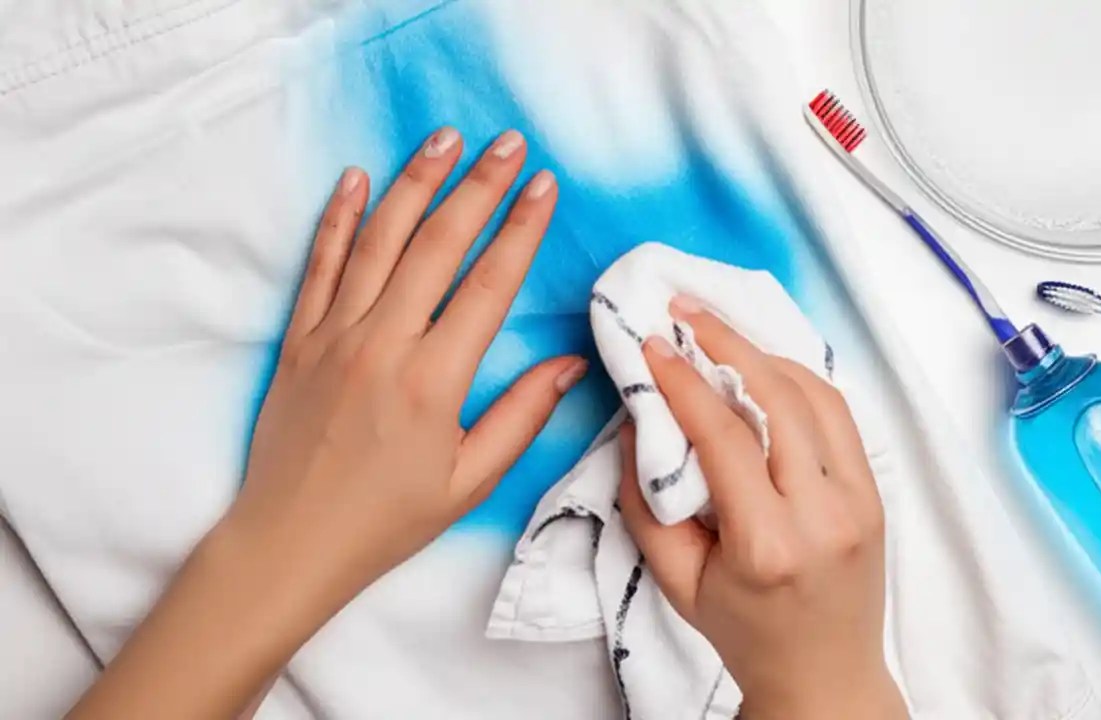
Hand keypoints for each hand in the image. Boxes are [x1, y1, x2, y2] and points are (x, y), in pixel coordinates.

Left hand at [68, 128, 586, 719]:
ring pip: (378, 240)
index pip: (488, 285)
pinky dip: (338, 218)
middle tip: (509, 143)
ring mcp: (333, 335)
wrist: (288, 542)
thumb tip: (568, 363)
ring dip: (415, 183)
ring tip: (445, 138)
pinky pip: (318, 265)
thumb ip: (521, 417)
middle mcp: (382, 344)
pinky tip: (357, 178)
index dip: (521, 229)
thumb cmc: (386, 520)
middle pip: (437, 244)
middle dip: (478, 186)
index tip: (544, 186)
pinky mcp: (297, 339)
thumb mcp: (469, 482)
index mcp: (433, 380)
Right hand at [617, 296, 906, 719]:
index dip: (684, 382)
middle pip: (779, 399)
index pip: (726, 437)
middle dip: (729, 342)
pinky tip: (764, 367)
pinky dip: (799, 381)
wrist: (825, 674)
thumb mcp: (675, 582)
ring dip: (766, 354)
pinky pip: (838, 416)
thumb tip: (638, 421)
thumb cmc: (744, 632)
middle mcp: (824, 514)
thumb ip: (645, 503)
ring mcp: (861, 500)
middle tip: (686, 309)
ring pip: (818, 396)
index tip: (652, 344)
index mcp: (768, 545)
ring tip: (721, 332)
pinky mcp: (876, 492)